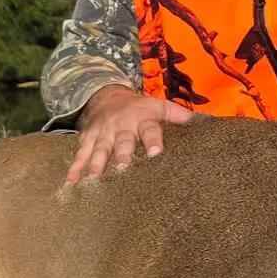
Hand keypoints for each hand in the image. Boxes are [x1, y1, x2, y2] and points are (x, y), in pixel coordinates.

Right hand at [66, 84, 193, 182]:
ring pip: (99, 150)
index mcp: (142, 118)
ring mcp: (102, 133)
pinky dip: (74, 168)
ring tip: (94, 179)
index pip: (149, 129)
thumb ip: (179, 115)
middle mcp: (121, 126)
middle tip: (122, 168)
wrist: (107, 95)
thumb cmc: (140, 107)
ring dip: (96, 164)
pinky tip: (70, 182)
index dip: (152, 140)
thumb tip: (205, 122)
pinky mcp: (87, 139)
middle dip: (121, 154)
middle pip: (122, 142)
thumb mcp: (159, 106)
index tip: (155, 153)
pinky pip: (79, 154)